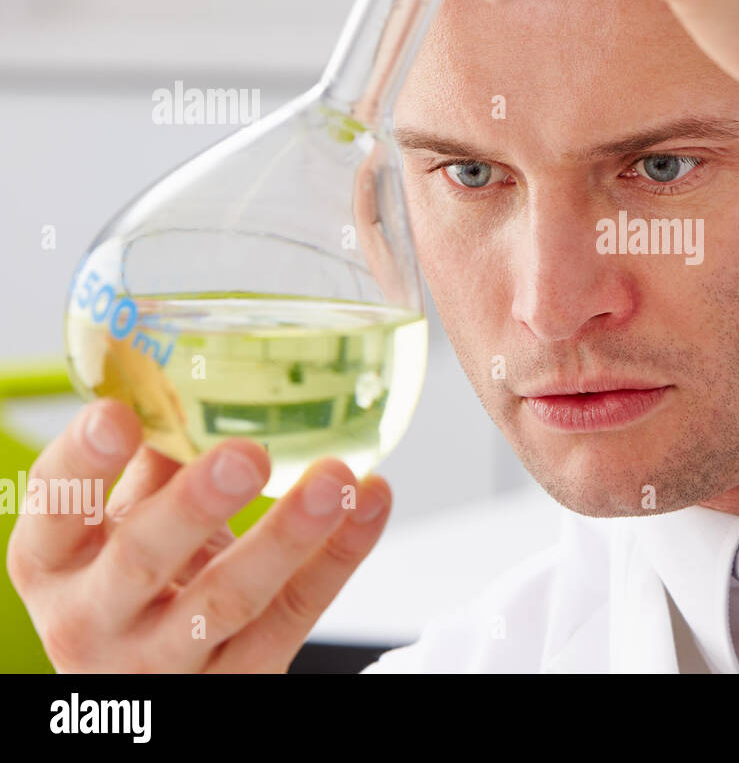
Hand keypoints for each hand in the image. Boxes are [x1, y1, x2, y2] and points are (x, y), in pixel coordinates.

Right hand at [6, 399, 391, 671]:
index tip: (116, 414)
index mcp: (54, 562)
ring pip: (228, 599)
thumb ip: (154, 459)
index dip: (82, 462)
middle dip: (195, 506)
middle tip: (248, 455)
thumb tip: (193, 368)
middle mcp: (94, 618)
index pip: (55, 509)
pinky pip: (293, 615)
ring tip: (336, 479)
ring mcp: (164, 660)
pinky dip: (339, 558)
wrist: (150, 683)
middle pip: (143, 561)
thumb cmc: (136, 584)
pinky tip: (371, 504)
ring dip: (287, 536)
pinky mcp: (237, 679)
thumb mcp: (122, 524)